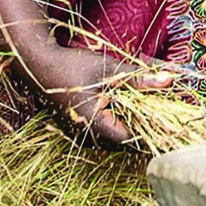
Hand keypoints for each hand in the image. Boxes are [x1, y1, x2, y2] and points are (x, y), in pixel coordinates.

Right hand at [23, 44, 175, 149]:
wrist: (36, 63)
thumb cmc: (72, 65)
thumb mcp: (109, 69)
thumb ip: (139, 79)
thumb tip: (169, 79)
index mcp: (95, 125)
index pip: (133, 140)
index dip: (152, 131)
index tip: (169, 123)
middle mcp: (86, 137)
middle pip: (124, 141)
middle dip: (141, 127)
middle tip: (159, 113)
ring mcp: (79, 136)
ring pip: (112, 138)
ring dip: (127, 125)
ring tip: (141, 109)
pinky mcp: (75, 130)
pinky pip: (101, 133)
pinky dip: (113, 122)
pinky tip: (119, 107)